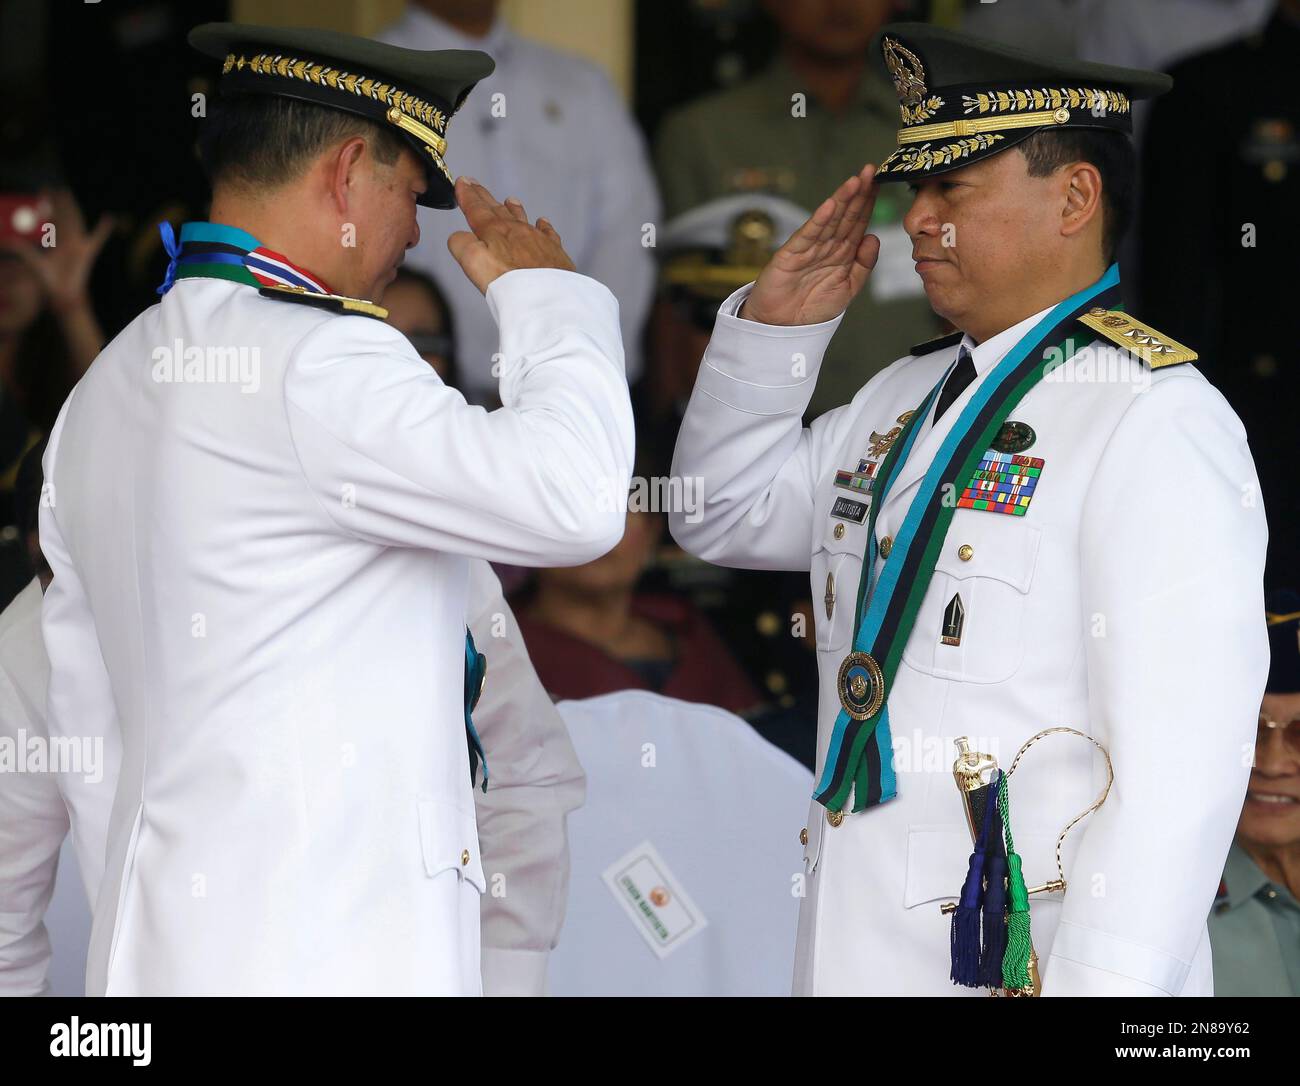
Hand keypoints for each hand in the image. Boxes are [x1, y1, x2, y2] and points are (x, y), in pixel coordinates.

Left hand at [0, 189, 112, 312]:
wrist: (62, 294)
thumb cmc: (49, 281)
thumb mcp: (34, 262)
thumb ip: (22, 249)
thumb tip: (6, 240)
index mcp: (55, 242)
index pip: (51, 219)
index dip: (48, 205)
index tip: (43, 191)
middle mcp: (67, 241)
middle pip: (64, 217)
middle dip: (60, 202)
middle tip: (57, 188)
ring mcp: (78, 245)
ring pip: (75, 221)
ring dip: (72, 208)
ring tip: (69, 194)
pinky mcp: (88, 252)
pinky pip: (98, 238)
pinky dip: (104, 229)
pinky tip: (109, 218)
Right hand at [447, 177, 575, 293]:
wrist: (547, 297)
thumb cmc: (509, 283)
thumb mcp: (472, 261)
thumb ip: (461, 244)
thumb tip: (459, 236)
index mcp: (494, 231)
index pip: (477, 208)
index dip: (467, 195)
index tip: (462, 182)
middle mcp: (516, 230)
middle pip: (497, 210)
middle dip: (484, 196)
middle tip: (475, 184)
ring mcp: (537, 239)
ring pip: (523, 218)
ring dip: (513, 208)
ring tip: (509, 199)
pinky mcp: (554, 252)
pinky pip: (548, 233)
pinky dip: (544, 226)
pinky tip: (543, 222)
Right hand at [739, 164, 880, 325]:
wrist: (783, 329)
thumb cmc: (813, 310)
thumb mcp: (848, 288)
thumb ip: (863, 265)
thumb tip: (874, 237)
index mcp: (841, 253)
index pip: (857, 222)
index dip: (868, 203)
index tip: (879, 182)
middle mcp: (826, 246)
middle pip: (845, 215)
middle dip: (857, 193)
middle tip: (869, 170)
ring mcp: (808, 249)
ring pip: (829, 220)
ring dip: (841, 200)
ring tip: (855, 181)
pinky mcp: (790, 255)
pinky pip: (807, 236)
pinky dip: (818, 221)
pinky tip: (829, 205)